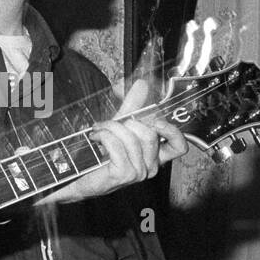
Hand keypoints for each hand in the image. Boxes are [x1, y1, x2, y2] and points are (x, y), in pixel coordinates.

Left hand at [41, 78, 187, 204]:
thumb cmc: (102, 154)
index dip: (172, 131)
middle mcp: (151, 167)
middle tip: (110, 124)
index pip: (179, 146)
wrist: (80, 176)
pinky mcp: (123, 174)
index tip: (156, 121)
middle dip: (127, 122)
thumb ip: (133, 107)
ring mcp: (138, 173)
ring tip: (98, 130)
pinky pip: (116, 144)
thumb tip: (142, 83)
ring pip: (131, 137)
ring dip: (110, 128)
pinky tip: (95, 138)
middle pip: (149, 134)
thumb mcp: (120, 127)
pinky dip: (103, 136)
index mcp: (156, 157)